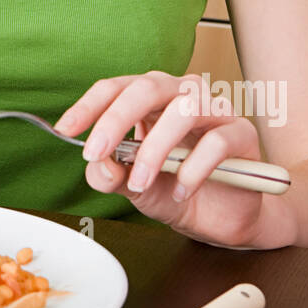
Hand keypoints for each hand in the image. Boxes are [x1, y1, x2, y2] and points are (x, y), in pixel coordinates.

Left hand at [55, 70, 265, 247]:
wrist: (220, 219)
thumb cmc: (175, 190)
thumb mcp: (132, 186)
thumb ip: (110, 173)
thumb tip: (97, 162)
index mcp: (151, 100)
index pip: (116, 88)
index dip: (89, 105)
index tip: (66, 129)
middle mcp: (182, 95)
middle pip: (148, 88)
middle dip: (116, 120)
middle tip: (95, 152)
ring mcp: (215, 110)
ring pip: (184, 110)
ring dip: (155, 150)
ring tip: (142, 183)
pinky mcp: (242, 133)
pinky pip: (217, 141)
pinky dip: (193, 169)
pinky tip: (182, 190)